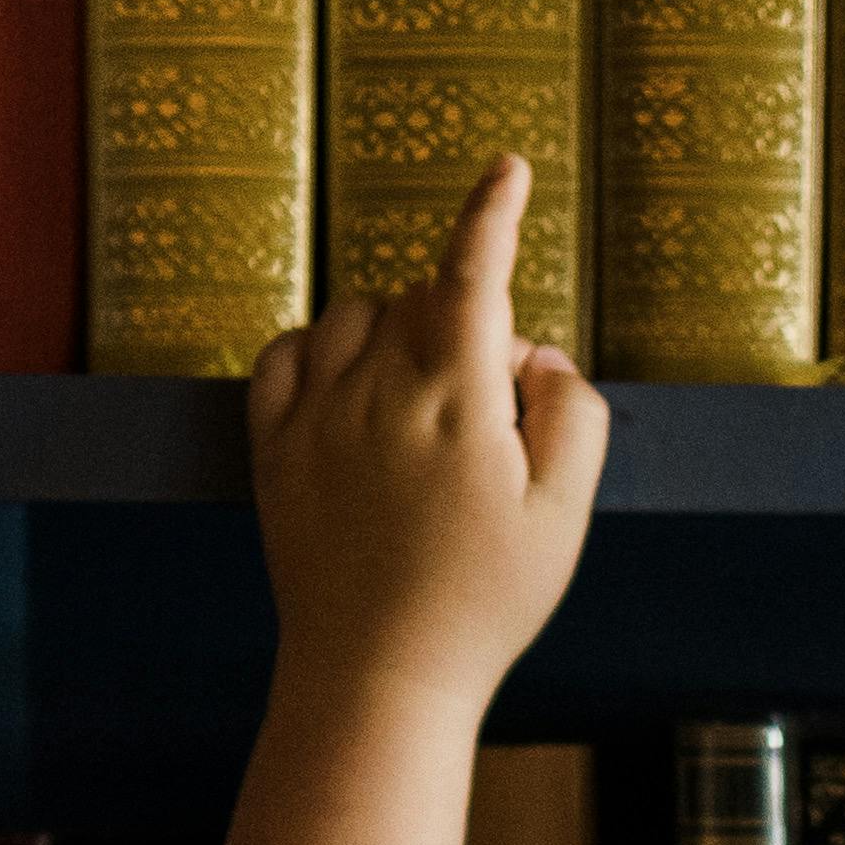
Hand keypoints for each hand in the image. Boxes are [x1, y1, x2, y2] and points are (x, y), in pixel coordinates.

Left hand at [240, 160, 607, 723]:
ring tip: (428, 406)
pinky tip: (350, 386)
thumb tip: (536, 351)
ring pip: (356, 316)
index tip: (508, 167)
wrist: (377, 678)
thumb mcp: (564, 517)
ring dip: (397, 329)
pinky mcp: (273, 451)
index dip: (492, 212)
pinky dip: (322, 348)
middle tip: (497, 421)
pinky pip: (287, 354)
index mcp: (453, 401)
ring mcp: (316, 418)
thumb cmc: (485, 603)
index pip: (471, 273)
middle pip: (423, 300)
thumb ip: (572, 415)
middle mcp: (375, 393)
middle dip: (469, 328)